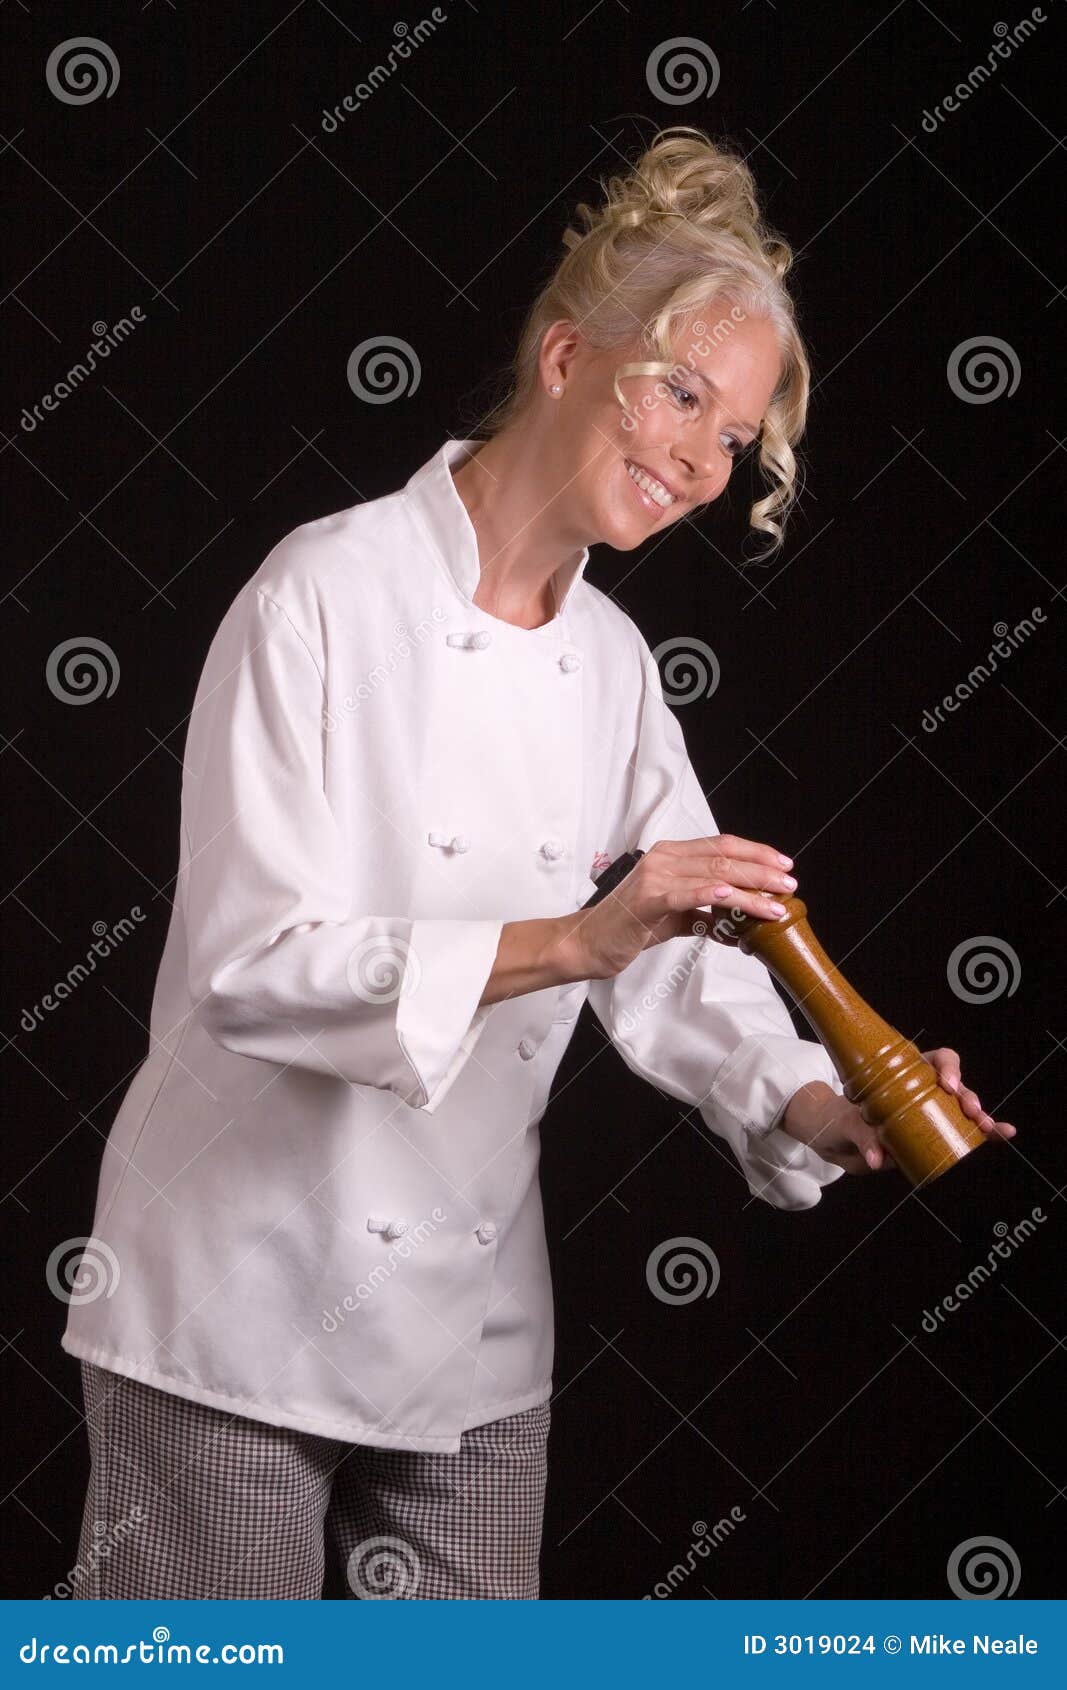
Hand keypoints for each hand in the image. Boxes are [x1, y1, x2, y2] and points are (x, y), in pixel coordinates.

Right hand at [562, 835, 797, 981]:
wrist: (588, 943)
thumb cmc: (629, 927)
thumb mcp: (674, 917)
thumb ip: (704, 915)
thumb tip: (736, 925)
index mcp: (670, 855)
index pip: (722, 845)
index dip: (756, 852)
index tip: (783, 865)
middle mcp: (663, 858)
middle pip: (723, 856)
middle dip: (762, 870)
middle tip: (790, 884)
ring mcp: (655, 876)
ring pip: (714, 876)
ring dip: (750, 891)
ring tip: (775, 904)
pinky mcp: (648, 898)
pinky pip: (688, 893)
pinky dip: (714, 895)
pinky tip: (734, 899)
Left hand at [779, 1051, 1016, 1174]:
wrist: (839, 1139)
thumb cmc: (843, 1120)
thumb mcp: (848, 1125)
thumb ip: (863, 1138)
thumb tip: (877, 1160)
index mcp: (904, 1074)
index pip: (934, 1059)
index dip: (946, 1066)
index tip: (946, 1082)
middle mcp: (923, 1090)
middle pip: (956, 1085)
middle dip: (967, 1095)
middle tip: (970, 1110)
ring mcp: (932, 1112)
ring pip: (964, 1109)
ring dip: (981, 1117)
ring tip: (990, 1129)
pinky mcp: (935, 1134)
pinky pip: (964, 1132)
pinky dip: (985, 1136)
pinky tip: (1003, 1137)